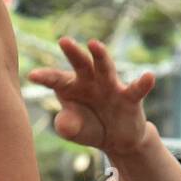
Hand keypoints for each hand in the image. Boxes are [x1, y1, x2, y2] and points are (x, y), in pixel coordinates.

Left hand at [28, 37, 155, 154]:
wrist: (117, 139)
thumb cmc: (89, 127)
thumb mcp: (74, 130)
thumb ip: (66, 126)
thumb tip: (64, 124)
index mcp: (71, 86)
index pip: (56, 79)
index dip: (45, 77)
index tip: (32, 76)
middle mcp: (90, 81)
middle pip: (80, 64)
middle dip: (73, 53)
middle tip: (63, 41)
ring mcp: (110, 86)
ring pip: (105, 68)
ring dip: (101, 56)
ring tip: (94, 44)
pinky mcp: (129, 97)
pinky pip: (137, 89)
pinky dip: (143, 83)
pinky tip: (148, 76)